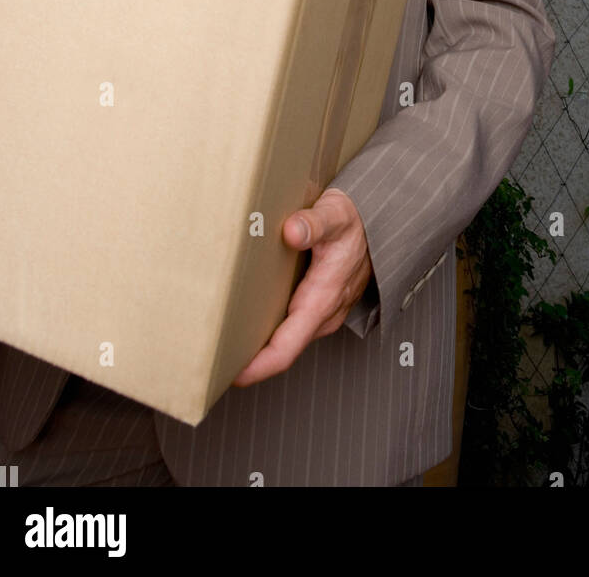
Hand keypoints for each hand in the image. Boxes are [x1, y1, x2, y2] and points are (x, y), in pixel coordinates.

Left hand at [232, 188, 372, 385]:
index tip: (226, 374)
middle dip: (247, 358)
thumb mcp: (337, 214)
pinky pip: (290, 326)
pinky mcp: (317, 306)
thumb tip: (292, 231)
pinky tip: (244, 314)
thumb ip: (315, 223)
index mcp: (322, 300)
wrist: (380, 222)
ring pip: (285, 338)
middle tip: (208, 357)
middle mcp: (322, 315)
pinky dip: (267, 328)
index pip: (286, 348)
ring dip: (257, 343)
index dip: (256, 367)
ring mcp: (321, 313)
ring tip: (220, 338)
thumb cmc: (356, 220)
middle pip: (280, 350)